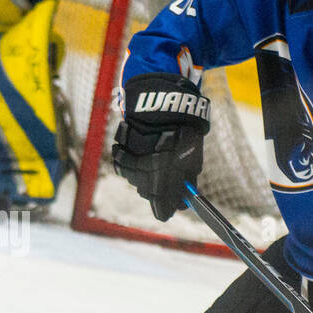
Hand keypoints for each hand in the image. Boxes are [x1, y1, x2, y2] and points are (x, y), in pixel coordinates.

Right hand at [112, 73, 209, 221]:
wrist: (161, 99)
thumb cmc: (182, 128)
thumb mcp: (193, 154)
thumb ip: (188, 178)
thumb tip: (187, 199)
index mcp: (163, 173)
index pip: (161, 202)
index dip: (165, 208)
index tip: (168, 213)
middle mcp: (143, 168)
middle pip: (146, 191)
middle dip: (156, 191)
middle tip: (165, 189)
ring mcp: (129, 157)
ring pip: (133, 178)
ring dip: (143, 177)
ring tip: (153, 167)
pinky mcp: (119, 146)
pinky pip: (123, 163)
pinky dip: (131, 164)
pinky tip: (140, 157)